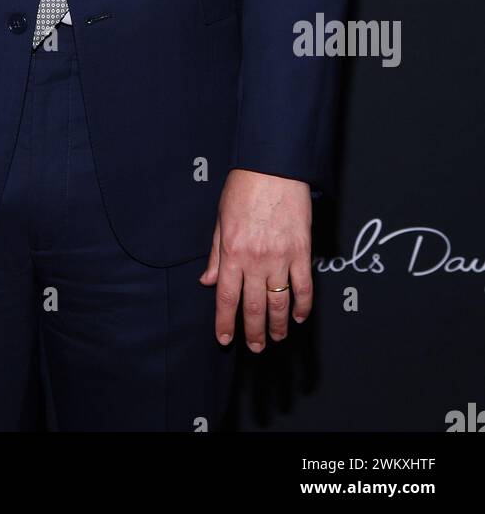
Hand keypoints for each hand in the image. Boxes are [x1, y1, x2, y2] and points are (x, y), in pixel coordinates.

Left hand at [199, 168, 312, 351]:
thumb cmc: (243, 189)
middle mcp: (255, 260)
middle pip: (253, 306)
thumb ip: (216, 255)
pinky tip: (300, 316)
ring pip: (279, 302)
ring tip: (276, 337)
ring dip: (278, 324)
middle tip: (256, 346)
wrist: (273, 167)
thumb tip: (208, 282)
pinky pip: (304, 286)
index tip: (225, 339)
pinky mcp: (301, 251)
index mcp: (232, 252)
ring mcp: (280, 257)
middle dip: (254, 331)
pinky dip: (303, 305)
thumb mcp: (220, 220)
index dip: (225, 323)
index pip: (226, 298)